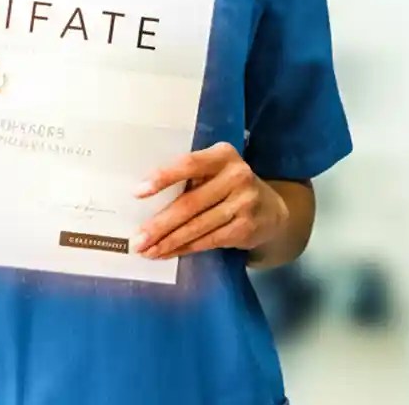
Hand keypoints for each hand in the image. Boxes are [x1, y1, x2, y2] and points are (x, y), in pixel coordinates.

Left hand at [132, 142, 289, 259]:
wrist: (272, 210)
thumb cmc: (228, 186)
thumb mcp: (215, 171)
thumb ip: (189, 177)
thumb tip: (143, 200)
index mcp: (223, 155)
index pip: (189, 164)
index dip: (163, 177)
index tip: (137, 192)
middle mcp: (236, 175)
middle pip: (190, 203)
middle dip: (159, 224)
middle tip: (136, 240)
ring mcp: (244, 203)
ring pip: (197, 226)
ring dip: (168, 242)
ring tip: (146, 250)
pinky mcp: (246, 227)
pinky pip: (208, 240)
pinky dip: (184, 248)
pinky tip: (167, 253)